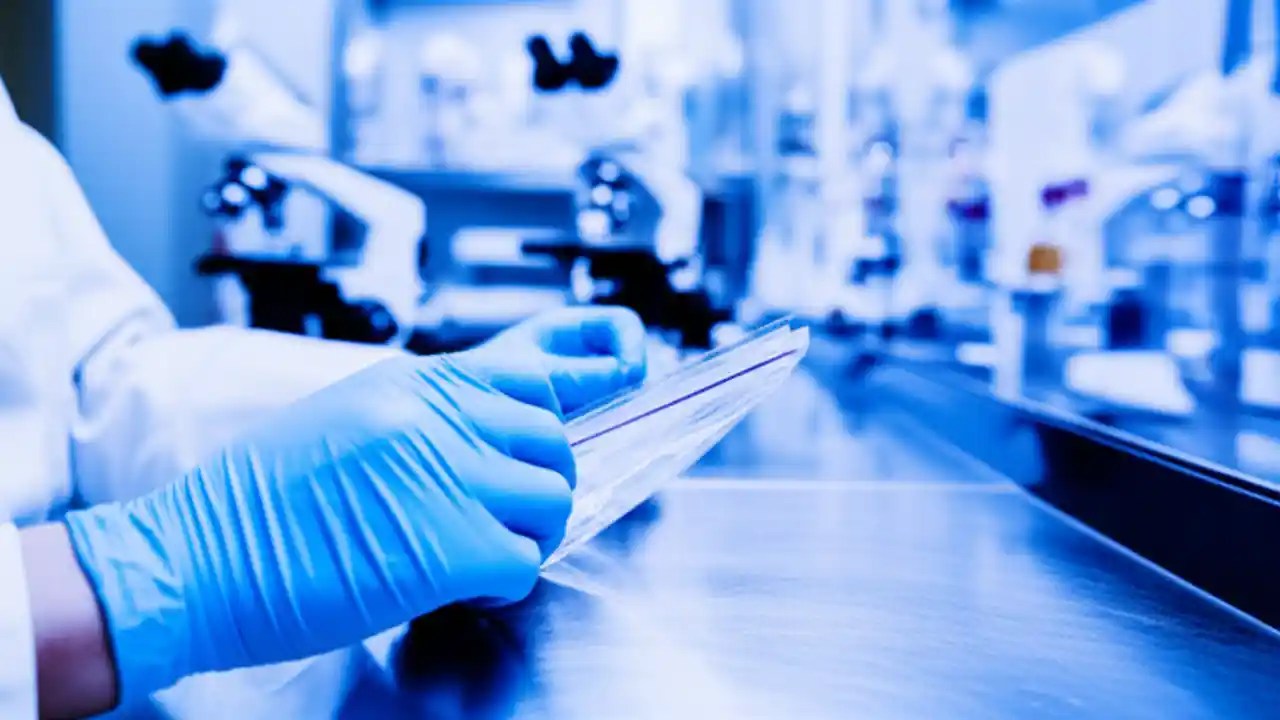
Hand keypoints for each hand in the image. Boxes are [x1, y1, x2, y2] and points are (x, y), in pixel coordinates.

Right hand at [59, 307, 646, 701]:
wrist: (194, 556)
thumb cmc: (261, 500)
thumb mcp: (348, 417)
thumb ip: (426, 415)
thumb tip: (495, 432)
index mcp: (414, 382)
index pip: (534, 367)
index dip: (582, 381)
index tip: (608, 387)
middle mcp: (437, 417)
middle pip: (554, 438)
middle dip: (544, 482)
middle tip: (509, 516)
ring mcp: (446, 476)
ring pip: (553, 498)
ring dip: (530, 534)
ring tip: (484, 554)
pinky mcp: (448, 545)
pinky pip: (525, 561)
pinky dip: (506, 582)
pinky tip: (464, 586)